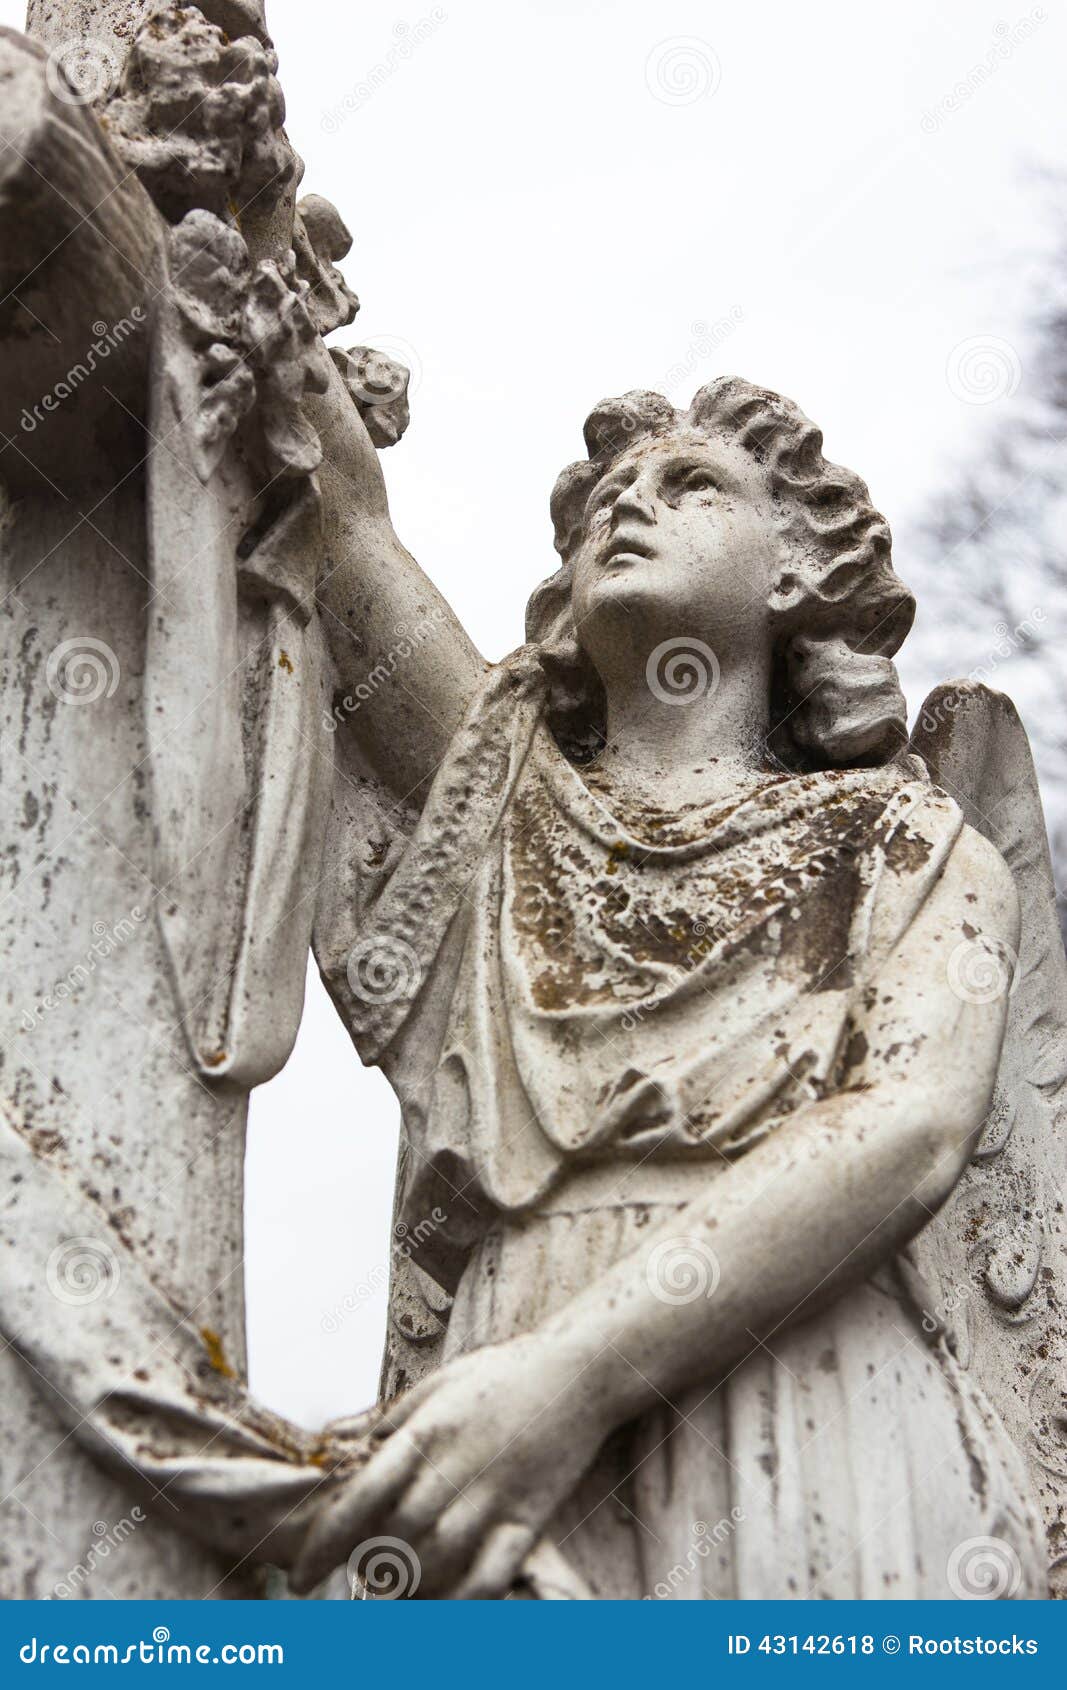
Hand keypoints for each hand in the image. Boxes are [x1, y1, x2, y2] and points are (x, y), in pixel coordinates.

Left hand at [290, 1331, 610, 1598]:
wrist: (575, 1373)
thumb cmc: (499, 1376)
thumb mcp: (436, 1385)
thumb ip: (388, 1420)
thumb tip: (337, 1442)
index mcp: (425, 1432)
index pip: (362, 1496)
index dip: (325, 1542)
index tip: (300, 1576)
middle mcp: (454, 1467)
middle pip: (394, 1536)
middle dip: (367, 1565)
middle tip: (360, 1572)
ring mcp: (494, 1497)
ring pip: (435, 1561)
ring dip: (406, 1584)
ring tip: (395, 1585)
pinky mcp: (528, 1518)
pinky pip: (489, 1576)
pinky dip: (460, 1600)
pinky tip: (441, 1602)